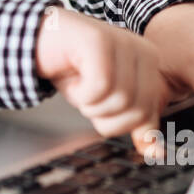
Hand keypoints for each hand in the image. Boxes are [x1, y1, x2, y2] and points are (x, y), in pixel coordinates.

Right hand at [34, 8, 172, 158]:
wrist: (38, 41)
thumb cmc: (73, 69)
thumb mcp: (109, 100)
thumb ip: (135, 122)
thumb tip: (154, 152)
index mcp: (150, 61)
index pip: (149, 112)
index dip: (120, 122)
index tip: (101, 107)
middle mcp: (143, 49)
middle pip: (138, 111)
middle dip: (105, 116)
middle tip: (88, 96)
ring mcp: (122, 42)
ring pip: (120, 101)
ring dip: (90, 104)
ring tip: (80, 84)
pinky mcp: (99, 41)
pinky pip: (100, 88)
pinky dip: (80, 93)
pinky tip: (73, 78)